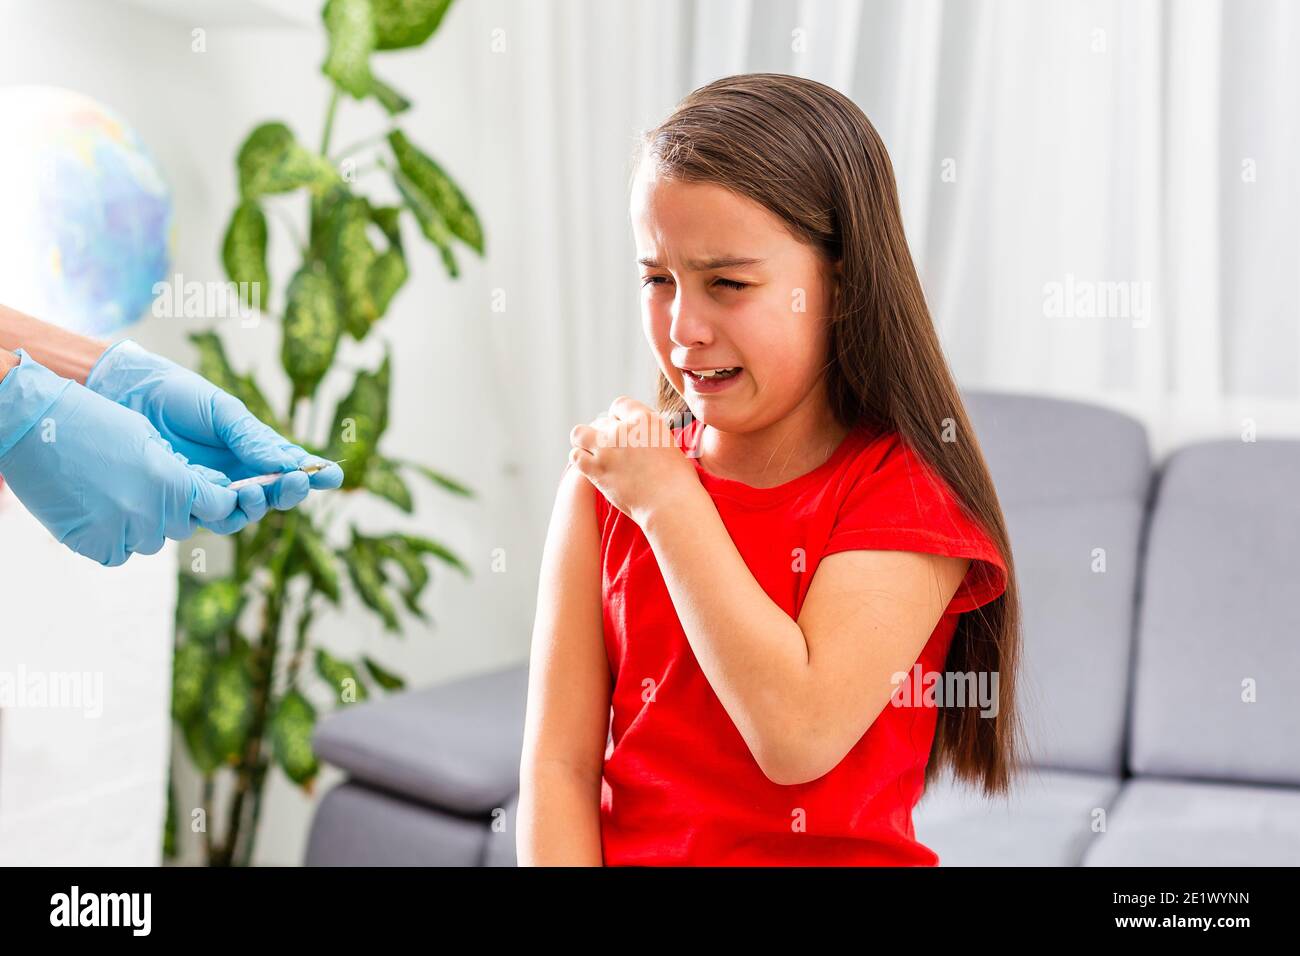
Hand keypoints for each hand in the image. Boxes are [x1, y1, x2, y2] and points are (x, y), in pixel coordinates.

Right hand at [0, 350, 242, 565]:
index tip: (214, 499)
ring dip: (143, 525)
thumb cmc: (92, 422)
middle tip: (149, 489)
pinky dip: (115, 538)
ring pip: (152, 542)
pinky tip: (97, 511)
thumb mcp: (147, 437)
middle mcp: (151, 512)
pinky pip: (119, 553)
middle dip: (175, 511)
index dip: (221, 502)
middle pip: (184, 526)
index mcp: (171, 481)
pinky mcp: (93, 544)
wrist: (33, 427)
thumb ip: (177, 470)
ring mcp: (121, 531)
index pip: (219, 507)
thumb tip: (199, 491)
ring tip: (116, 494)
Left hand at [85, 339, 342, 530]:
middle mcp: (236, 474)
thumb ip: (252, 437)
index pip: (289, 466)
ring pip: (245, 513)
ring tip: (258, 491)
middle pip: (274, 496)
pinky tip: (225, 494)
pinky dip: (223, 508)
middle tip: (297, 481)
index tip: (335, 477)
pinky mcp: (183, 502)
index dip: (314, 475)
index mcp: (252, 448)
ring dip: (259, 506)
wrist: (124, 395)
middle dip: (290, 492)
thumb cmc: (174, 395)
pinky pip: (209, 516)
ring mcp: (210, 490)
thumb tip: (288, 462)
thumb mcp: (221, 410)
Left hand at [568, 396, 700, 525]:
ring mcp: (606, 449)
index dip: (618, 417)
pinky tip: (591, 466)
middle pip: (601, 421)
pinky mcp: (596, 470)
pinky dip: (581, 459)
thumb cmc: (678, 479)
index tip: (623, 430)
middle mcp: (623, 430)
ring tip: (595, 454)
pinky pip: (575, 455)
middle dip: (606, 433)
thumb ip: (650, 432)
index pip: (619, 405)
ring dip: (586, 442)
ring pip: (579, 434)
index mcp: (645, 419)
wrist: (671, 504)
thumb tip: (641, 434)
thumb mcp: (668, 443)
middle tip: (613, 450)